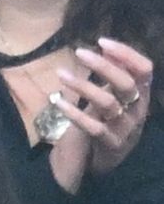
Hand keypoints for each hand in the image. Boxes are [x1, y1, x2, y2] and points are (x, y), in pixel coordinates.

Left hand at [51, 37, 152, 189]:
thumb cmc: (105, 123)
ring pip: (108, 104)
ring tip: (61, 75)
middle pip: (127, 84)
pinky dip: (73, 112)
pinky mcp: (110, 144)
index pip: (145, 69)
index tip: (101, 41)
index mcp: (141, 96)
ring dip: (83, 86)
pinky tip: (58, 100)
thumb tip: (106, 46)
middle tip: (79, 53)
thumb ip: (113, 75)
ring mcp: (125, 129)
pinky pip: (92, 126)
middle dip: (103, 66)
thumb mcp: (111, 97)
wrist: (98, 162)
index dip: (126, 53)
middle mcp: (138, 111)